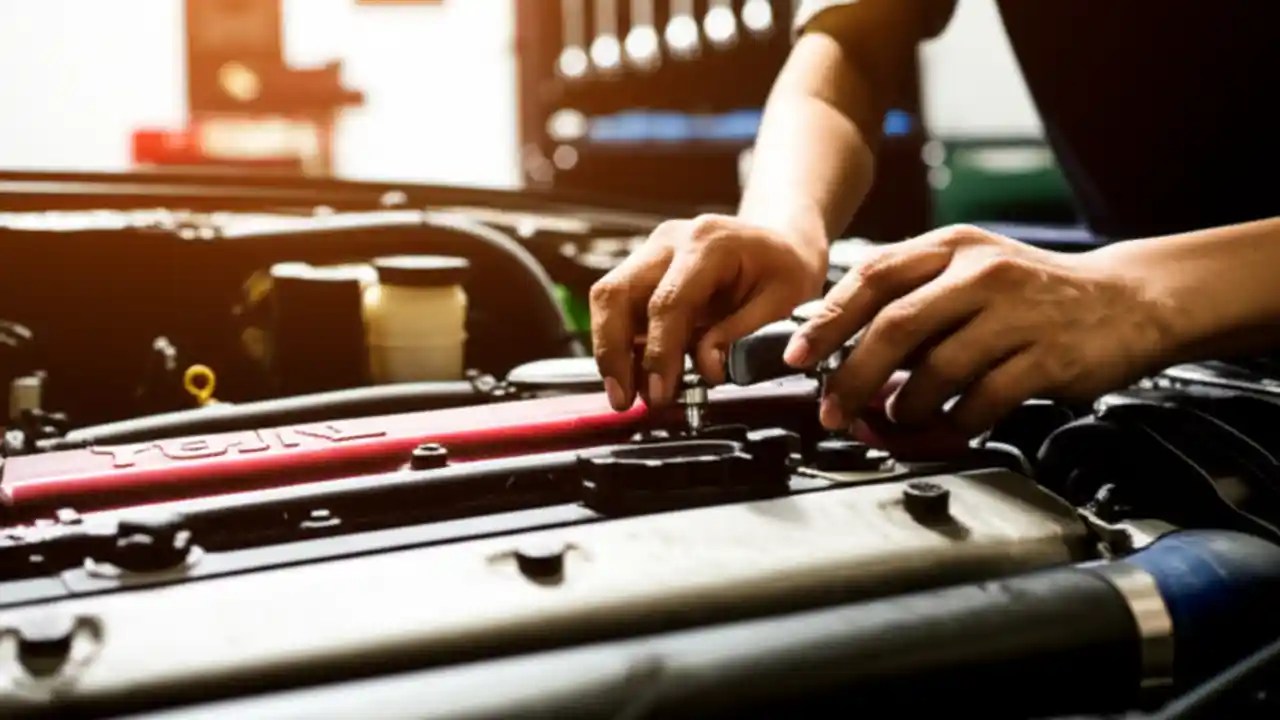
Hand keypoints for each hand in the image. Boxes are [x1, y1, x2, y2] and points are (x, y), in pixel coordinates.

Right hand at [590, 214, 826, 410]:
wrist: (780, 242)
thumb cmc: (785, 269)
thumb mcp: (782, 303)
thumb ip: (740, 334)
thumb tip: (706, 369)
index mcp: (708, 243)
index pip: (667, 302)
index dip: (659, 353)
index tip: (661, 393)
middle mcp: (669, 242)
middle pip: (616, 293)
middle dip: (612, 351)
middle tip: (623, 399)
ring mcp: (652, 253)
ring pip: (608, 298)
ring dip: (610, 351)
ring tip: (626, 395)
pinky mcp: (645, 271)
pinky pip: (619, 307)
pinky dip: (622, 344)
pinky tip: (634, 377)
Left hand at [783, 225, 1173, 436]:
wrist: (1128, 299)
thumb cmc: (1032, 293)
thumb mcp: (969, 273)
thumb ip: (911, 301)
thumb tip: (839, 348)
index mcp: (953, 248)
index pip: (873, 277)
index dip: (828, 320)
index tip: (798, 356)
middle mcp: (982, 273)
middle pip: (895, 328)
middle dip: (852, 377)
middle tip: (832, 410)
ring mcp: (1017, 314)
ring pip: (936, 370)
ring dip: (904, 406)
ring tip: (897, 417)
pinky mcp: (1048, 357)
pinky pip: (982, 400)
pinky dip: (954, 422)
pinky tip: (948, 425)